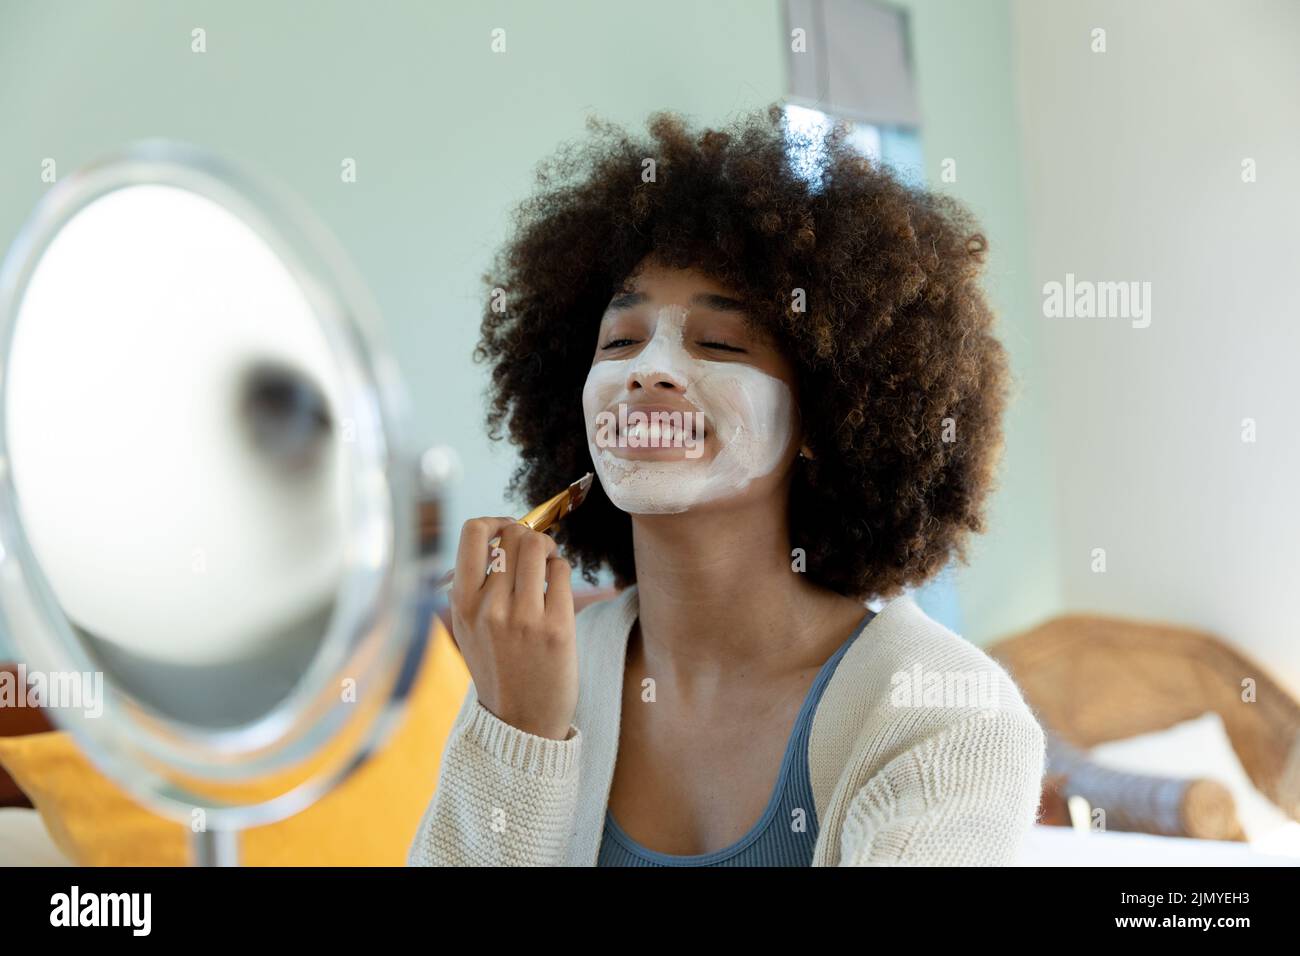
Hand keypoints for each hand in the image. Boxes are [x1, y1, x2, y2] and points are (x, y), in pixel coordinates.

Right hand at [448, 517, 577, 740]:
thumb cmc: (499, 668)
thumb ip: (478, 587)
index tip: (508, 531)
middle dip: (529, 535)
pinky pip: (562, 571)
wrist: (520, 722)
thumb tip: (502, 537)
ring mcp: (523, 618)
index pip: (473, 533)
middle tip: (536, 552)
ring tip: (548, 565)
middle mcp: (489, 608)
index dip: (496, 521)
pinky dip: (562, 569)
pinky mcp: (556, 628)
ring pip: (539, 547)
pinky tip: (558, 586)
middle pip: (514, 535)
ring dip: (548, 548)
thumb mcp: (470, 629)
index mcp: (462, 604)